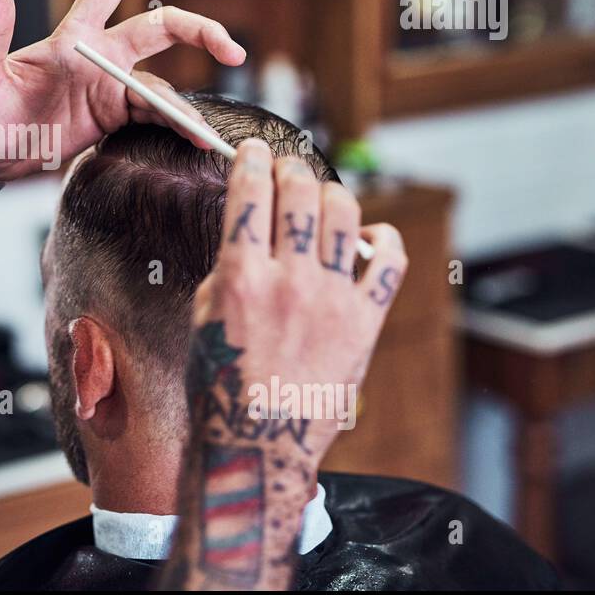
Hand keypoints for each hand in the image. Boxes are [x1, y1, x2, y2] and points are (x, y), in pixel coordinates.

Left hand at [0, 0, 246, 182]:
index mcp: (71, 35)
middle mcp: (98, 56)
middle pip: (160, 30)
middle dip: (200, 32)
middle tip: (232, 48)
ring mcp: (109, 89)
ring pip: (162, 84)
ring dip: (185, 105)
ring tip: (202, 131)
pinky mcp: (112, 119)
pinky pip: (154, 117)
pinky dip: (176, 127)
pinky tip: (195, 139)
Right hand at [163, 140, 407, 589]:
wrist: (256, 443)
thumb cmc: (219, 383)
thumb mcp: (204, 315)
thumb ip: (231, 265)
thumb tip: (253, 227)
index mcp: (242, 276)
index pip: (252, 192)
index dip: (253, 160)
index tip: (254, 151)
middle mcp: (291, 281)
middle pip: (302, 193)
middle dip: (292, 170)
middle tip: (286, 170)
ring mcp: (333, 300)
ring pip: (346, 215)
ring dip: (331, 195)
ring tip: (321, 198)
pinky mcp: (365, 322)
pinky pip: (390, 262)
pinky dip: (384, 239)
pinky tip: (370, 236)